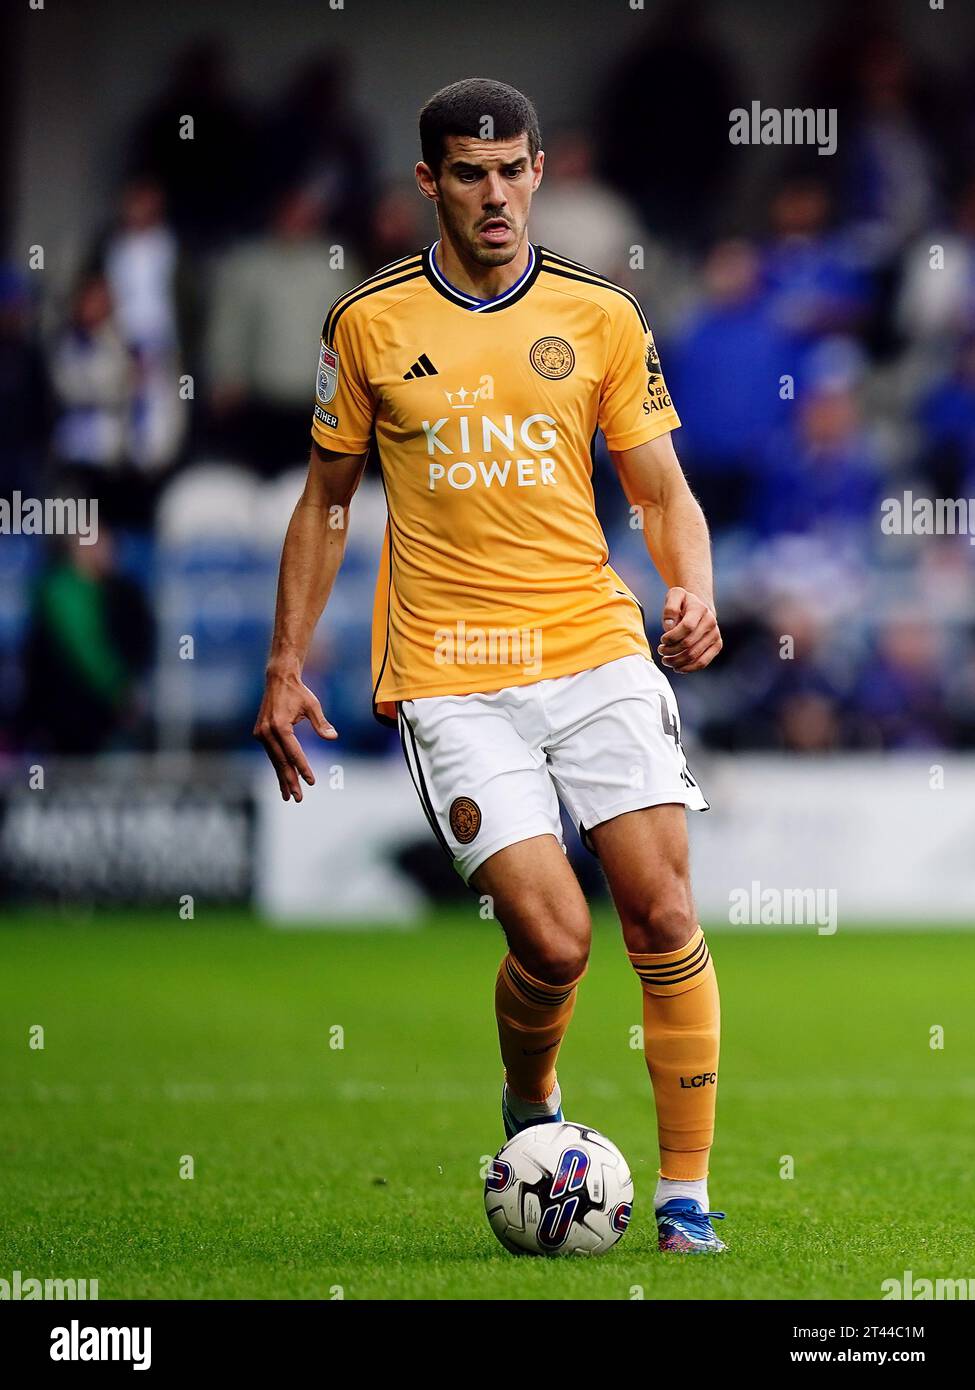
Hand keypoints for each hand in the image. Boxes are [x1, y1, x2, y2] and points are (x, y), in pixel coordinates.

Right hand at [253, 664, 336, 801]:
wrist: (278, 679)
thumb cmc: (298, 692)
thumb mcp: (313, 705)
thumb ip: (321, 723)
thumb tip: (333, 737)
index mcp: (280, 725)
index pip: (293, 753)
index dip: (303, 768)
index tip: (311, 782)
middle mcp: (267, 731)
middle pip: (281, 762)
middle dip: (290, 781)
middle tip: (298, 798)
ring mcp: (261, 733)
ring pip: (275, 760)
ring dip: (282, 778)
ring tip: (288, 795)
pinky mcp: (260, 733)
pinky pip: (272, 754)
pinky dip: (278, 766)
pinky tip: (283, 778)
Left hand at [657, 587, 721, 672]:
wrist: (699, 607)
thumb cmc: (684, 603)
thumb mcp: (674, 596)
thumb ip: (669, 608)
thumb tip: (669, 627)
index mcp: (700, 609)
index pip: (687, 627)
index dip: (672, 637)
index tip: (662, 639)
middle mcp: (711, 622)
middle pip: (689, 644)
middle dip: (671, 650)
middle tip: (661, 650)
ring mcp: (715, 635)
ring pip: (694, 656)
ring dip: (676, 661)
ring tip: (666, 660)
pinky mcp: (717, 646)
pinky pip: (703, 662)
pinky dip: (688, 668)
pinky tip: (677, 667)